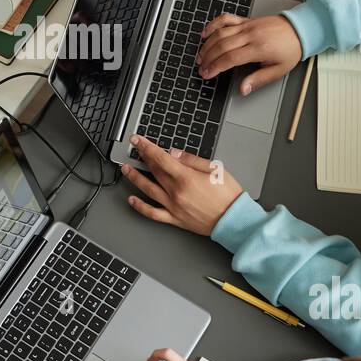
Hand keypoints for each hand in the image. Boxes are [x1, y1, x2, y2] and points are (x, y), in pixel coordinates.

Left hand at [122, 136, 242, 235]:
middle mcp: (176, 192)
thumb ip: (191, 160)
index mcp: (186, 177)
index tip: (137, 140)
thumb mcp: (214, 169)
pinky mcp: (175, 219)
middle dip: (142, 157)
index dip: (146, 147)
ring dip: (134, 178)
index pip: (160, 158)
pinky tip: (132, 199)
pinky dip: (140, 206)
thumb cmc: (228, 195)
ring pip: (148, 189)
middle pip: (153, 171)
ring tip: (126, 169)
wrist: (234, 220)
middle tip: (135, 149)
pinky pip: (153, 213)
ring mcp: (174, 206)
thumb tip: (172, 153)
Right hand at [196, 13, 303, 95]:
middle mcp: (250, 35)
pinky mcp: (246, 20)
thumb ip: (258, 80)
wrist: (299, 30)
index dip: (215, 67)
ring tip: (201, 56)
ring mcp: (247, 25)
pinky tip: (206, 33)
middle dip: (208, 58)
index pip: (230, 58)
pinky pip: (226, 19)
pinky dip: (213, 25)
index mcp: (258, 48)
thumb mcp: (278, 70)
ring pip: (220, 33)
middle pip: (222, 46)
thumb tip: (243, 89)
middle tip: (201, 68)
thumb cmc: (290, 49)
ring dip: (207, 45)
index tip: (206, 74)